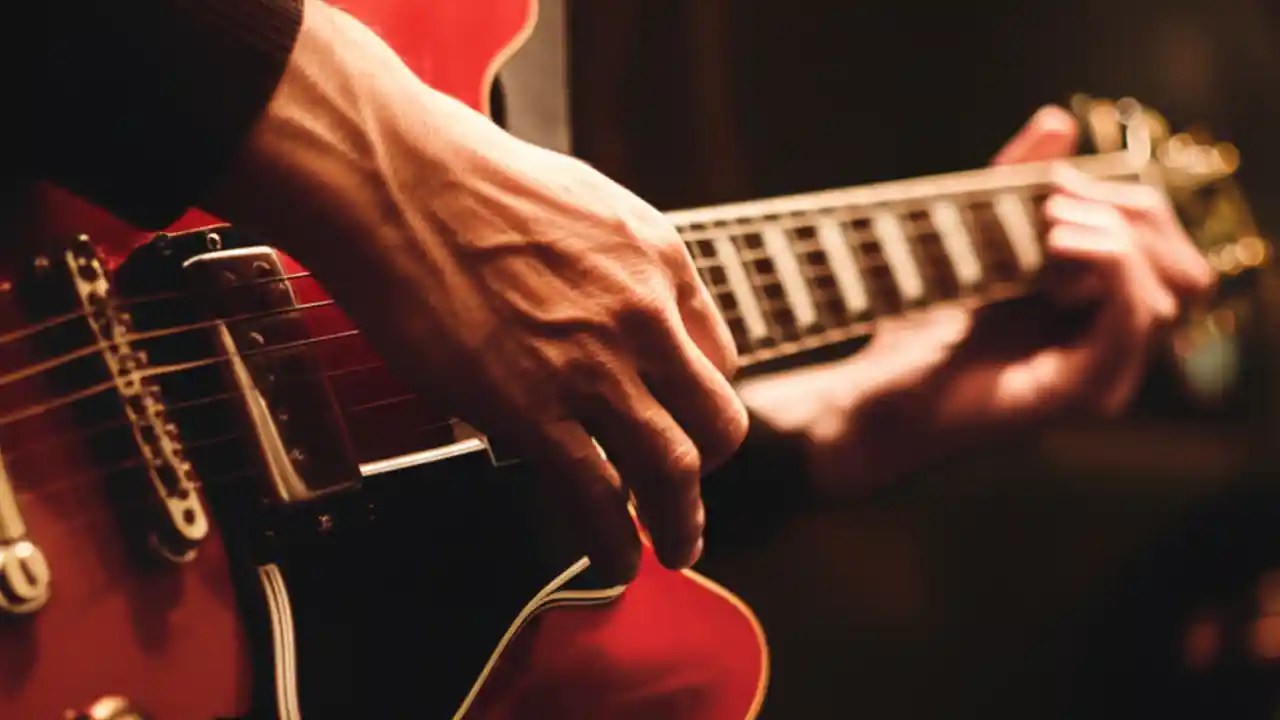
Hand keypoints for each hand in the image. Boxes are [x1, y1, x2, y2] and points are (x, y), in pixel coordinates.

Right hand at [207, 0, 747, 581]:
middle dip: (707, 469)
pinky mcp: (533, 409)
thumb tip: (615, 304)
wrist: (395, 181)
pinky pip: (596, 497)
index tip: (680, 418)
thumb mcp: (583, 204)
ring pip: (673, 469)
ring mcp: (593, 366)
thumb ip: (617, 263)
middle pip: (716, 420)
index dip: (697, 399)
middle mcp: (644, 316)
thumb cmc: (465, 180)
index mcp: (659, 260)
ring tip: (674, 548)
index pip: (716, 353)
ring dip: (681, 522)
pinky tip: (613, 560)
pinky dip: (614, 542)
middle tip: (689, 494)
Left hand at [739, 105, 1214, 493]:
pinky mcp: (1082, 392)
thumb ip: (1017, 180)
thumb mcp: (975, 234)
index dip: (1128, 199)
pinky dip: (1108, 268)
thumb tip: (1058, 121)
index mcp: (1102, 312)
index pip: (1170, 248)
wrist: (872, 389)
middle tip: (1056, 201)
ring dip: (1115, 237)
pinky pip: (1136, 319)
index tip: (1057, 182)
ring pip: (1170, 292)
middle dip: (1134, 212)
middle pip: (1187, 269)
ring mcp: (1105, 374)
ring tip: (1047, 226)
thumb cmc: (918, 321)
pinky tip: (1054, 247)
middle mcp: (1114, 347)